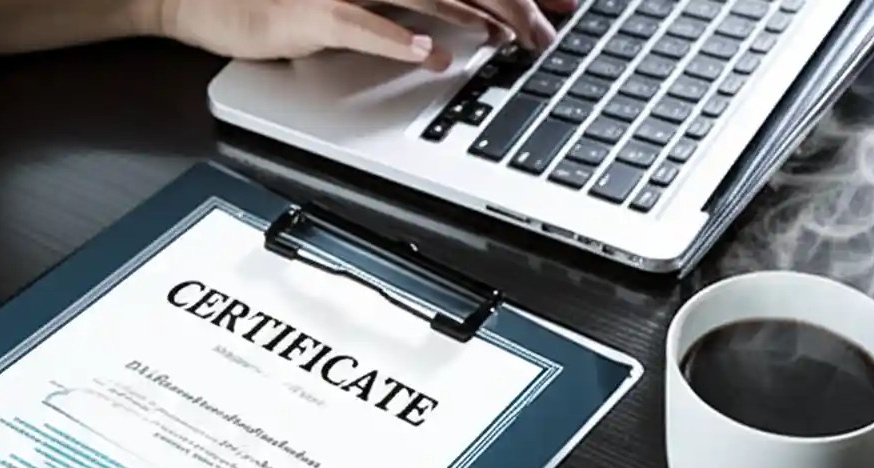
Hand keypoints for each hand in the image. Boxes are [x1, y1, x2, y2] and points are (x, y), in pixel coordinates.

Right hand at [155, 0, 575, 70]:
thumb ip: (407, 2)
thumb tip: (462, 22)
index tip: (563, 5)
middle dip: (512, 3)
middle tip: (547, 35)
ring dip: (475, 15)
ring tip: (512, 41)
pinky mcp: (310, 10)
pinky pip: (362, 26)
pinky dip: (400, 41)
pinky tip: (433, 56)